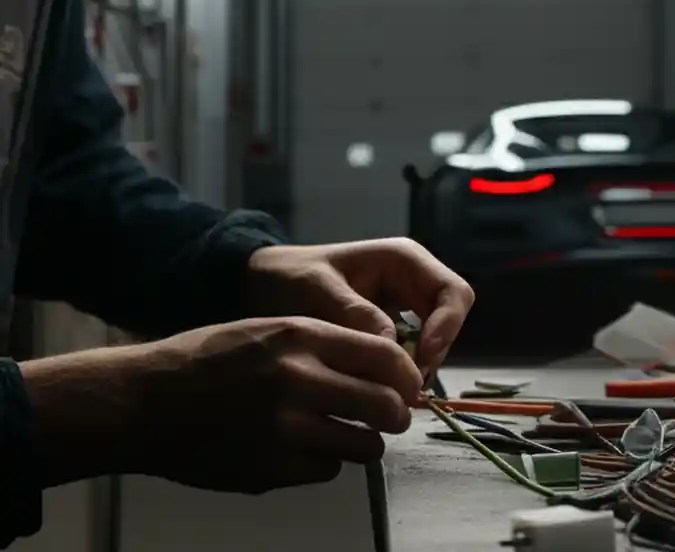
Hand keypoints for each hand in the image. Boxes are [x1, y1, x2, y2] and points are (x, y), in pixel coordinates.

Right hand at [22, 316, 421, 492]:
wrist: (142, 401)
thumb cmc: (206, 360)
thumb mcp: (268, 329)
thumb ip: (325, 344)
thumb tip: (386, 365)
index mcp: (300, 337)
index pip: (386, 357)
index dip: (408, 376)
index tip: (409, 386)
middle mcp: (297, 380)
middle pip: (385, 405)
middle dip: (396, 415)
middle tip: (392, 418)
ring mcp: (283, 428)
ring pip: (364, 445)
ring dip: (365, 443)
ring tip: (349, 435)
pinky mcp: (270, 468)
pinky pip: (327, 470)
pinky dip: (324, 463)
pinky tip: (304, 450)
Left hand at [246, 238, 474, 374]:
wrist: (263, 284)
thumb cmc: (289, 277)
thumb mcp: (315, 290)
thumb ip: (352, 312)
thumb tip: (390, 345)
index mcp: (404, 260)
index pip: (453, 292)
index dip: (448, 325)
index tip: (423, 358)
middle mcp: (413, 280)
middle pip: (451, 319)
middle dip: (434, 353)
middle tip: (404, 386)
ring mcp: (406, 305)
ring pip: (436, 340)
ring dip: (419, 366)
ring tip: (387, 391)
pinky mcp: (394, 328)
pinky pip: (414, 351)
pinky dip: (402, 371)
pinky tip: (379, 387)